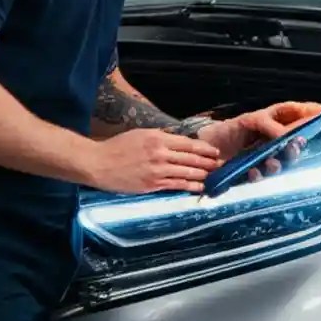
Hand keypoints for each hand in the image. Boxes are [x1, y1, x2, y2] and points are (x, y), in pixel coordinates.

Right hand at [84, 129, 221, 193]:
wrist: (99, 164)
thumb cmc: (116, 147)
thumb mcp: (139, 134)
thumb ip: (159, 137)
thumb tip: (176, 140)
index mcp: (157, 138)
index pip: (187, 143)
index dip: (204, 148)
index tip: (214, 151)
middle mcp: (160, 154)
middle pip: (191, 158)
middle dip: (208, 161)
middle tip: (220, 164)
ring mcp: (157, 171)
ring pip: (187, 172)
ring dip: (203, 174)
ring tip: (214, 175)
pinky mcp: (153, 185)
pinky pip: (176, 185)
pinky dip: (190, 185)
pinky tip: (200, 186)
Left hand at [192, 101, 320, 181]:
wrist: (205, 148)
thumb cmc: (229, 131)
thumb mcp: (248, 121)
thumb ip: (269, 124)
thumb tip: (287, 134)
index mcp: (276, 125)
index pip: (297, 118)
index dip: (310, 115)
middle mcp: (275, 143)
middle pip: (294, 145)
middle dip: (297, 146)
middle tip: (297, 142)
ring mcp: (265, 160)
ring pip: (280, 164)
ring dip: (279, 162)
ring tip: (272, 161)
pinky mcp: (252, 174)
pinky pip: (260, 176)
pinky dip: (257, 174)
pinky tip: (253, 171)